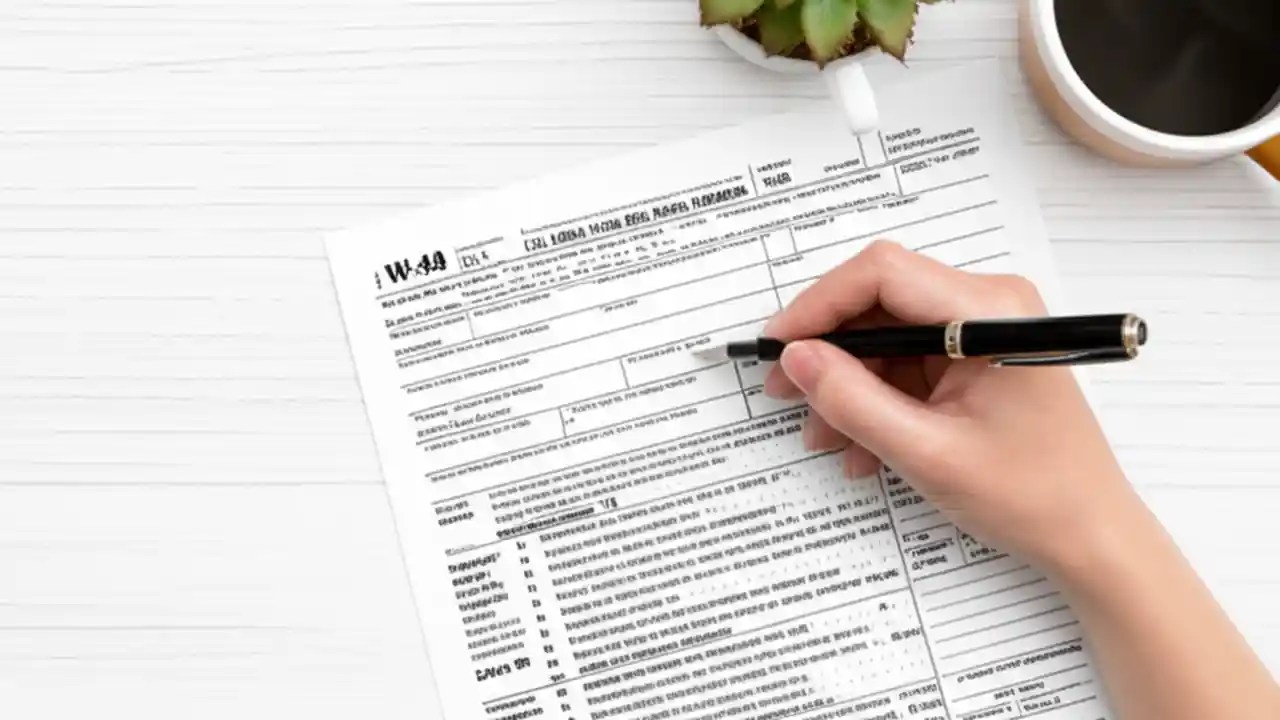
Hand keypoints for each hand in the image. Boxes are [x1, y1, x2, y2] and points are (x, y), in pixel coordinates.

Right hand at [763, 240, 1142, 571]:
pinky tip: (860, 446)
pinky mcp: (976, 358)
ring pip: (887, 336)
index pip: (882, 273)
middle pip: (880, 302)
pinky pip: (907, 364)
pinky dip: (876, 400)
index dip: (819, 304)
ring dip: (848, 385)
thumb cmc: (1031, 495)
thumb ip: (854, 401)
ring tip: (824, 436)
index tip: (778, 346)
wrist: (1090, 534)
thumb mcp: (927, 453)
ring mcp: (982, 331)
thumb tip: (796, 360)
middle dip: (828, 349)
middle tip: (783, 391)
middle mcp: (989, 306)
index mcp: (990, 312)